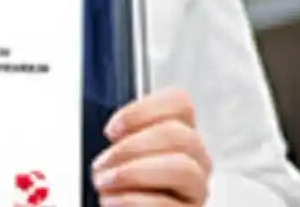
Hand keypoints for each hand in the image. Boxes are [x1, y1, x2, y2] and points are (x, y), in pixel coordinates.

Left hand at [91, 88, 211, 205]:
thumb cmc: (122, 185)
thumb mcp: (121, 153)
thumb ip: (125, 136)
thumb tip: (115, 132)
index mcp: (180, 133)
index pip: (179, 103)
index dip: (142, 111)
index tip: (111, 131)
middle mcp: (196, 158)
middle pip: (179, 135)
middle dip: (131, 147)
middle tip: (102, 163)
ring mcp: (197, 189)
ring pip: (182, 168)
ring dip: (134, 173)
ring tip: (106, 183)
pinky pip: (168, 204)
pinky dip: (133, 201)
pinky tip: (112, 201)